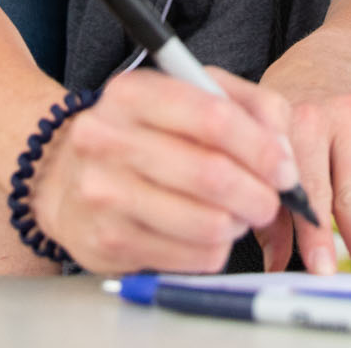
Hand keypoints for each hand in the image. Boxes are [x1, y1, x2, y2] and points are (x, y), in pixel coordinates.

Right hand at [27, 66, 300, 274]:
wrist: (65, 175)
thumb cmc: (144, 132)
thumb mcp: (192, 94)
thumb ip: (250, 106)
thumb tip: (284, 154)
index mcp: (132, 93)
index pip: (214, 118)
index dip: (262, 148)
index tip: (285, 169)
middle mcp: (107, 139)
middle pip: (212, 175)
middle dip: (259, 194)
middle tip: (273, 200)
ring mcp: (102, 194)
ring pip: (206, 222)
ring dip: (239, 223)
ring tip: (240, 214)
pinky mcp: (106, 243)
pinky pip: (189, 257)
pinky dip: (214, 249)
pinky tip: (209, 233)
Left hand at [255, 50, 350, 274]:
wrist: (336, 58)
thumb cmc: (290, 108)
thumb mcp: (267, 140)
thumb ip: (271, 206)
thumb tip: (276, 265)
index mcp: (303, 116)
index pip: (310, 188)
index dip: (315, 233)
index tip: (323, 270)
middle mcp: (344, 115)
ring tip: (342, 215)